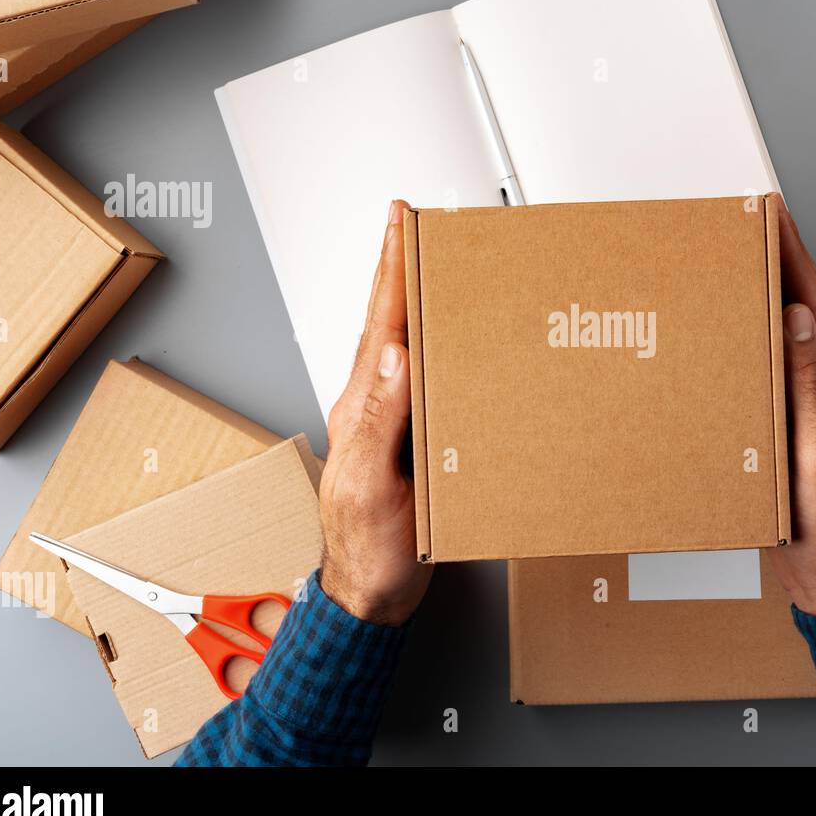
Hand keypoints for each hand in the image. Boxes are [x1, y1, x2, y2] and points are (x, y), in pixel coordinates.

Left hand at [319, 200, 431, 624]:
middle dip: (404, 268)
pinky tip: (454, 344)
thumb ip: (379, 420)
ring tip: (439, 266)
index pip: (379, 321)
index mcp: (360, 405)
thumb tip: (393, 353)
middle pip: (390, 322)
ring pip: (407, 346)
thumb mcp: (369, 484)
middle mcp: (374, 405)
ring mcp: (390, 423)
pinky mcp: (410, 443)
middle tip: (418, 225)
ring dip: (420, 302)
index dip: (391, 267)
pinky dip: (439, 349)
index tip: (400, 221)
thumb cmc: (366, 548)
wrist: (371, 594)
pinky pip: (425, 383)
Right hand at [767, 199, 815, 616]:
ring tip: (738, 269)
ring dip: (765, 305)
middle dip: (779, 269)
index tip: (776, 219)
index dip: (797, 261)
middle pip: (807, 318)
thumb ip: (811, 385)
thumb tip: (801, 320)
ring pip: (789, 345)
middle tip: (750, 230)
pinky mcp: (797, 430)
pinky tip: (735, 340)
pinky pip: (775, 378)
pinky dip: (754, 350)